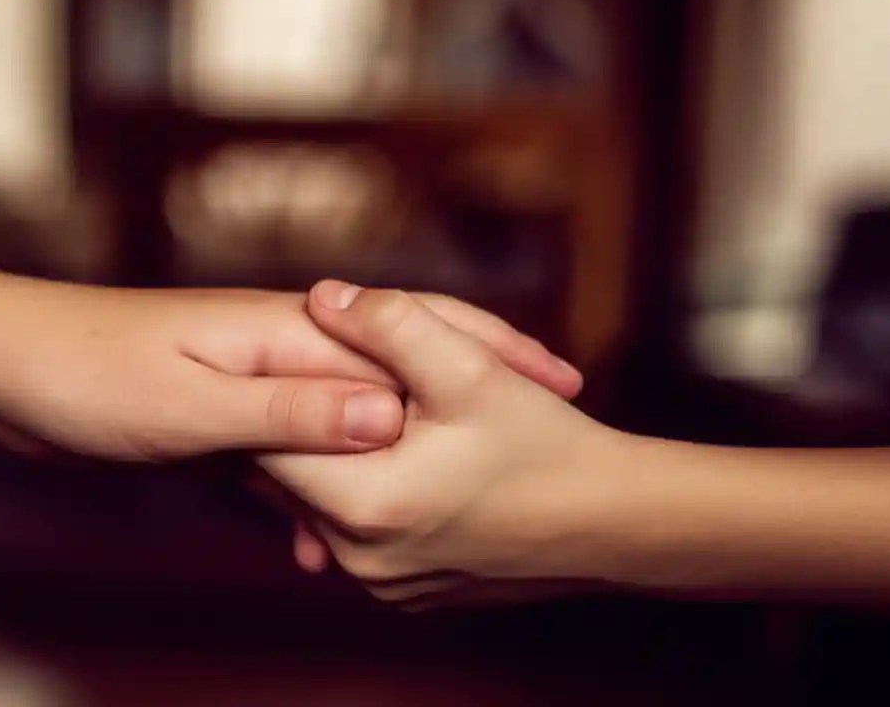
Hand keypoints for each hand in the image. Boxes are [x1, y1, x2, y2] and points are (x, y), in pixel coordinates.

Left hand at [0, 276, 579, 461]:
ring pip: (354, 426)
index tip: (552, 392)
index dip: (488, 360)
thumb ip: (292, 411)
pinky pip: (301, 456)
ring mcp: (259, 386)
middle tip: (528, 469)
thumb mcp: (194, 403)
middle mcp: (286, 354)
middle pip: (401, 380)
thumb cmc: (89, 374)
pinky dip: (324, 493)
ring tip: (460, 514)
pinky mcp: (230, 420)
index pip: (414, 343)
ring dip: (401, 460)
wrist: (6, 366)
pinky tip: (323, 546)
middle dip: (465, 412)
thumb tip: (390, 415)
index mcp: (290, 335)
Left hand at [261, 280, 620, 608]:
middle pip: (297, 475)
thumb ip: (388, 322)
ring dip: (342, 455)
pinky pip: (364, 532)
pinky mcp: (407, 593)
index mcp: (363, 507)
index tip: (292, 354)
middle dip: (316, 418)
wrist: (618, 525)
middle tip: (337, 371)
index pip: (270, 442)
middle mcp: (360, 560)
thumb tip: (322, 296)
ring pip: (329, 502)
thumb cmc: (548, 444)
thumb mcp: (470, 366)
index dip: (280, 389)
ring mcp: (383, 586)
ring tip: (379, 408)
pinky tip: (406, 453)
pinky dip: (373, 491)